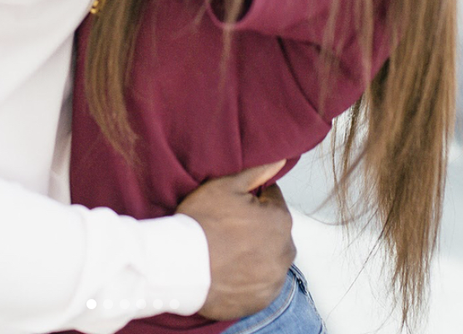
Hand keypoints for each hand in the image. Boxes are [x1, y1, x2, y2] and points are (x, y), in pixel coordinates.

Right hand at [176, 162, 294, 320]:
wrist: (179, 266)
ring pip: (270, 257)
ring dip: (256, 252)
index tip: (234, 204)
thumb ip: (256, 172)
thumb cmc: (202, 223)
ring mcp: (273, 279)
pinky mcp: (261, 300)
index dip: (252, 198)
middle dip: (259, 225)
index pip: (273, 199)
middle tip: (228, 227)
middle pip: (274, 230)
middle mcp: (284, 252)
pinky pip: (261, 283)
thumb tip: (279, 161)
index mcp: (279, 220)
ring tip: (227, 249)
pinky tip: (230, 269)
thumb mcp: (225, 186)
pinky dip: (251, 276)